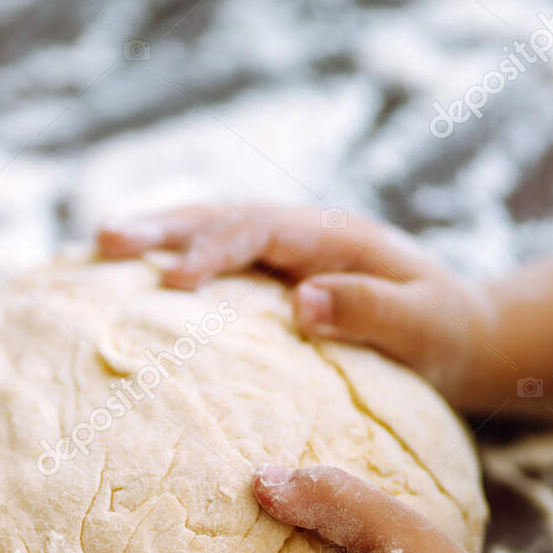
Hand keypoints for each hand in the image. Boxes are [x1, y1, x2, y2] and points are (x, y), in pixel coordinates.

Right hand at [97, 204, 498, 407]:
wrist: (459, 335)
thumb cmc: (445, 335)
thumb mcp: (427, 326)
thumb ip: (372, 310)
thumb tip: (303, 299)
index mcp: (333, 235)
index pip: (262, 232)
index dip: (214, 250)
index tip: (172, 281)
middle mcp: (299, 232)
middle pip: (220, 217)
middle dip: (162, 228)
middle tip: (104, 239)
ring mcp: (279, 253)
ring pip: (207, 232)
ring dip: (154, 238)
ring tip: (93, 247)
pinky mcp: (266, 279)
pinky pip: (211, 264)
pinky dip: (166, 263)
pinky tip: (116, 280)